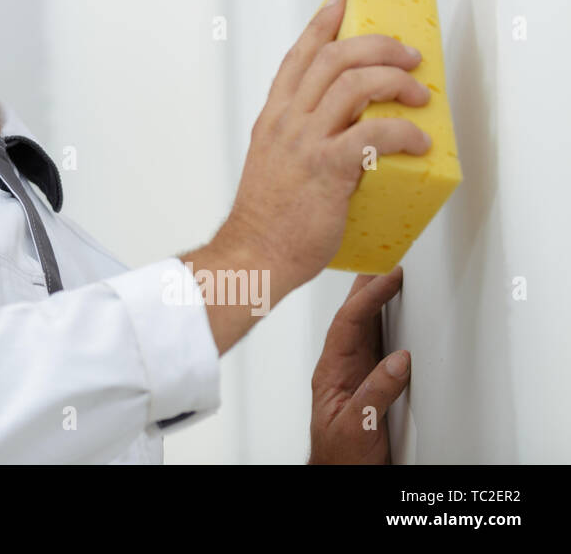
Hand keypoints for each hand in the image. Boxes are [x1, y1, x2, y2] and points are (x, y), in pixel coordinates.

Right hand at [227, 0, 432, 289]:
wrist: (254, 254)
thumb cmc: (268, 219)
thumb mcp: (274, 164)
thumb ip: (301, 140)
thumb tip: (347, 132)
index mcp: (273, 118)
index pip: (298, 56)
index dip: (322, 24)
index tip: (341, 2)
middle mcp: (287, 122)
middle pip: (333, 58)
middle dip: (377, 46)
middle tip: (406, 55)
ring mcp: (305, 143)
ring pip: (354, 84)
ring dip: (395, 81)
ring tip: (419, 92)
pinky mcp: (328, 169)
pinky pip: (373, 134)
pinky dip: (403, 132)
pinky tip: (418, 141)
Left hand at [308, 266, 410, 463]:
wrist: (342, 475)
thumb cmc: (340, 456)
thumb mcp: (356, 426)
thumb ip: (375, 394)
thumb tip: (399, 360)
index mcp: (332, 371)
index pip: (348, 323)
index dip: (368, 296)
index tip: (388, 276)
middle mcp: (342, 366)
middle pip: (354, 315)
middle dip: (368, 284)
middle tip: (387, 255)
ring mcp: (356, 372)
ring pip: (366, 326)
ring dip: (378, 298)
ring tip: (391, 271)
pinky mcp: (373, 382)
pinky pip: (380, 344)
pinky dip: (390, 322)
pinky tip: (400, 310)